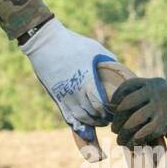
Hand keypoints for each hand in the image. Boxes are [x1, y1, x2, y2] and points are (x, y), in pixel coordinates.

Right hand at [21, 18, 116, 141]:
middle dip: (103, 118)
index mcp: (88, 81)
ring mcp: (66, 96)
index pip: (102, 105)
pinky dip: (77, 123)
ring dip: (92, 122)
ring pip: (81, 118)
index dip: (109, 110)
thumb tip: (120, 70)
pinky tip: (84, 123)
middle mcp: (77, 92)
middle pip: (93, 114)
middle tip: (109, 116)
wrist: (46, 44)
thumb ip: (109, 61)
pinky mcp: (57, 97)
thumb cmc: (73, 44)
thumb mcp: (95, 49)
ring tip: (98, 119)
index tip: (115, 109)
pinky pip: (68, 117)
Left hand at [110, 77, 166, 147]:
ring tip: (121, 141)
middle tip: (115, 130)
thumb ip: (145, 98)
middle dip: (118, 119)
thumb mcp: (163, 97)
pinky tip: (133, 145)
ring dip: (124, 134)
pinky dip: (136, 140)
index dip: (116, 97)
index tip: (112, 108)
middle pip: (126, 104)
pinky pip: (143, 132)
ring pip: (133, 121)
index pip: (128, 86)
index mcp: (155, 83)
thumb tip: (116, 107)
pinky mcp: (166, 121)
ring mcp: (162, 105)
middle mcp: (157, 91)